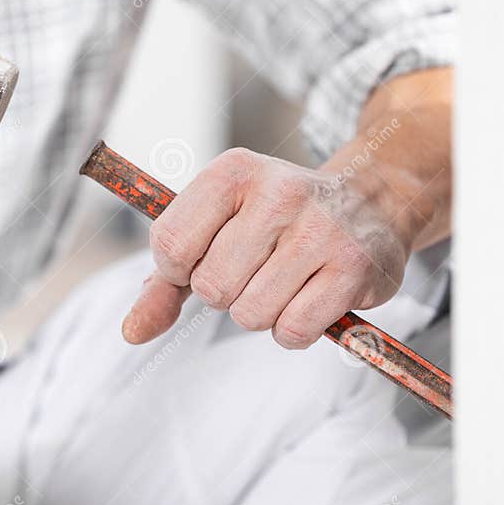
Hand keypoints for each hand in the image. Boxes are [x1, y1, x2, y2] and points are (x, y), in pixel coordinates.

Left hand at [123, 69, 452, 348]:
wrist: (371, 202)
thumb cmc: (275, 221)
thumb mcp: (215, 228)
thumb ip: (166, 281)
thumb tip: (132, 332)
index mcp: (232, 172)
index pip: (169, 245)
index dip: (178, 271)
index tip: (204, 259)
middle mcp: (277, 192)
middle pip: (212, 287)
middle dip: (225, 294)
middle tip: (254, 269)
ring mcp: (319, 229)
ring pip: (251, 314)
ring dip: (260, 313)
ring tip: (284, 282)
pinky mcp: (354, 268)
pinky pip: (293, 330)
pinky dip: (293, 330)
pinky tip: (310, 299)